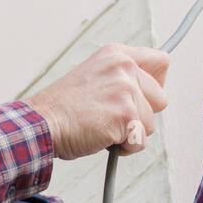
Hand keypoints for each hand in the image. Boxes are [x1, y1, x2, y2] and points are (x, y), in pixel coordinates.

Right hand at [28, 44, 168, 159]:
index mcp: (116, 55)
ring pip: (150, 123)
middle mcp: (124, 68)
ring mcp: (125, 90)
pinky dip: (124, 148)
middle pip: (160, 98)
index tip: (143, 97)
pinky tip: (103, 138)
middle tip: (114, 118)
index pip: (161, 62)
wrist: (41, 123)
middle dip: (142, 115)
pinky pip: (140, 141)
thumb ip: (120, 79)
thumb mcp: (94, 77)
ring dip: (130, 133)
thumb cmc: (62, 108)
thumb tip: (146, 96)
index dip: (156, 85)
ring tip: (103, 128)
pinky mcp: (125, 115)